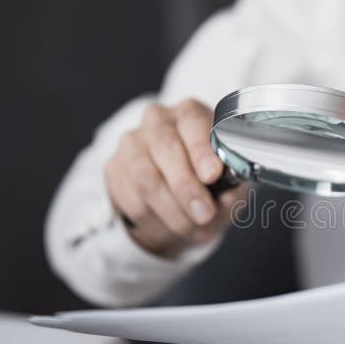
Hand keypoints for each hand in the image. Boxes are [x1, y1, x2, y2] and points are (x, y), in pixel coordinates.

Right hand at [105, 98, 247, 255]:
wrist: (178, 197)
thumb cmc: (209, 182)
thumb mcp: (229, 183)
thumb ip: (231, 188)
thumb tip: (226, 198)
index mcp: (191, 114)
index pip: (193, 121)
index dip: (202, 149)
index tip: (213, 175)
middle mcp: (158, 121)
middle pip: (165, 148)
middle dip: (186, 186)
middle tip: (205, 213)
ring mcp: (132, 143)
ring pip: (146, 178)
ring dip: (172, 210)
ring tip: (195, 229)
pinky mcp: (113, 168)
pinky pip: (131, 199)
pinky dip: (155, 221)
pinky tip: (173, 228)